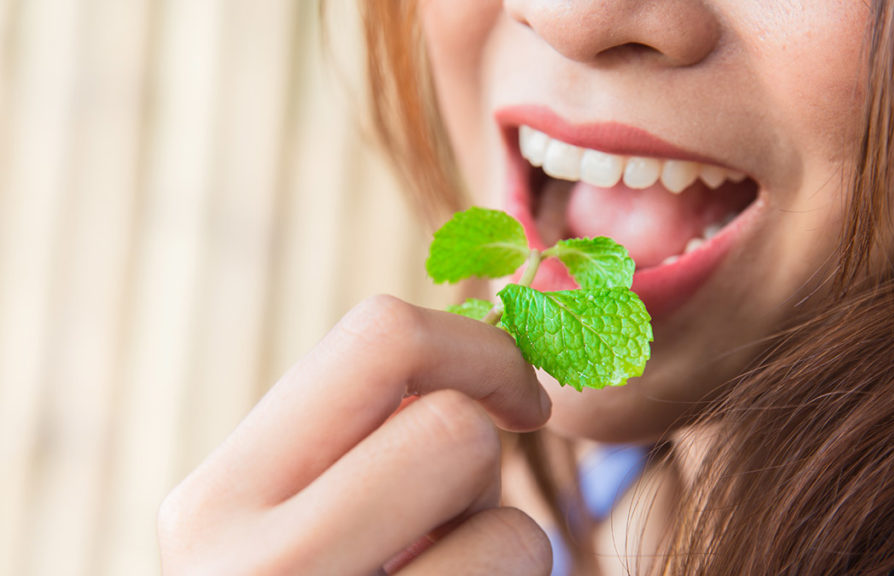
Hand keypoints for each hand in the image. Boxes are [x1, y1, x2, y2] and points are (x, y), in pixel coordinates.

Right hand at [158, 295, 553, 575]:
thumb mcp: (293, 516)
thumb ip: (361, 437)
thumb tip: (491, 354)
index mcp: (217, 499)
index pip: (379, 336)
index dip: (477, 347)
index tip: (515, 396)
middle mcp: (251, 566)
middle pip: (454, 429)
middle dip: (487, 461)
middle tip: (456, 508)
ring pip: (509, 529)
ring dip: (504, 547)